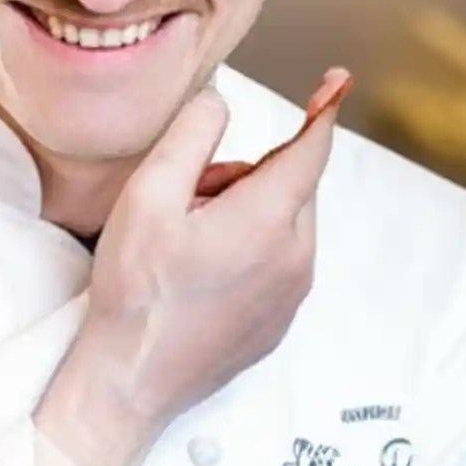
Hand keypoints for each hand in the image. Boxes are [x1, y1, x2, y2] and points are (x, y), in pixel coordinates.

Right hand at [34, 69, 349, 465]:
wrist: (132, 382)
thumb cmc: (136, 294)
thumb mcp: (147, 199)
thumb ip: (190, 137)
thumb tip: (220, 104)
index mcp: (269, 220)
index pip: (311, 149)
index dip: (321, 110)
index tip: (333, 83)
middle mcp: (296, 258)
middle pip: (290, 186)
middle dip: (245, 177)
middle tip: (184, 200)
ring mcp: (291, 296)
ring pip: (283, 226)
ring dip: (244, 216)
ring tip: (184, 244)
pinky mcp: (278, 323)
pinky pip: (277, 266)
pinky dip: (247, 253)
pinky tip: (197, 276)